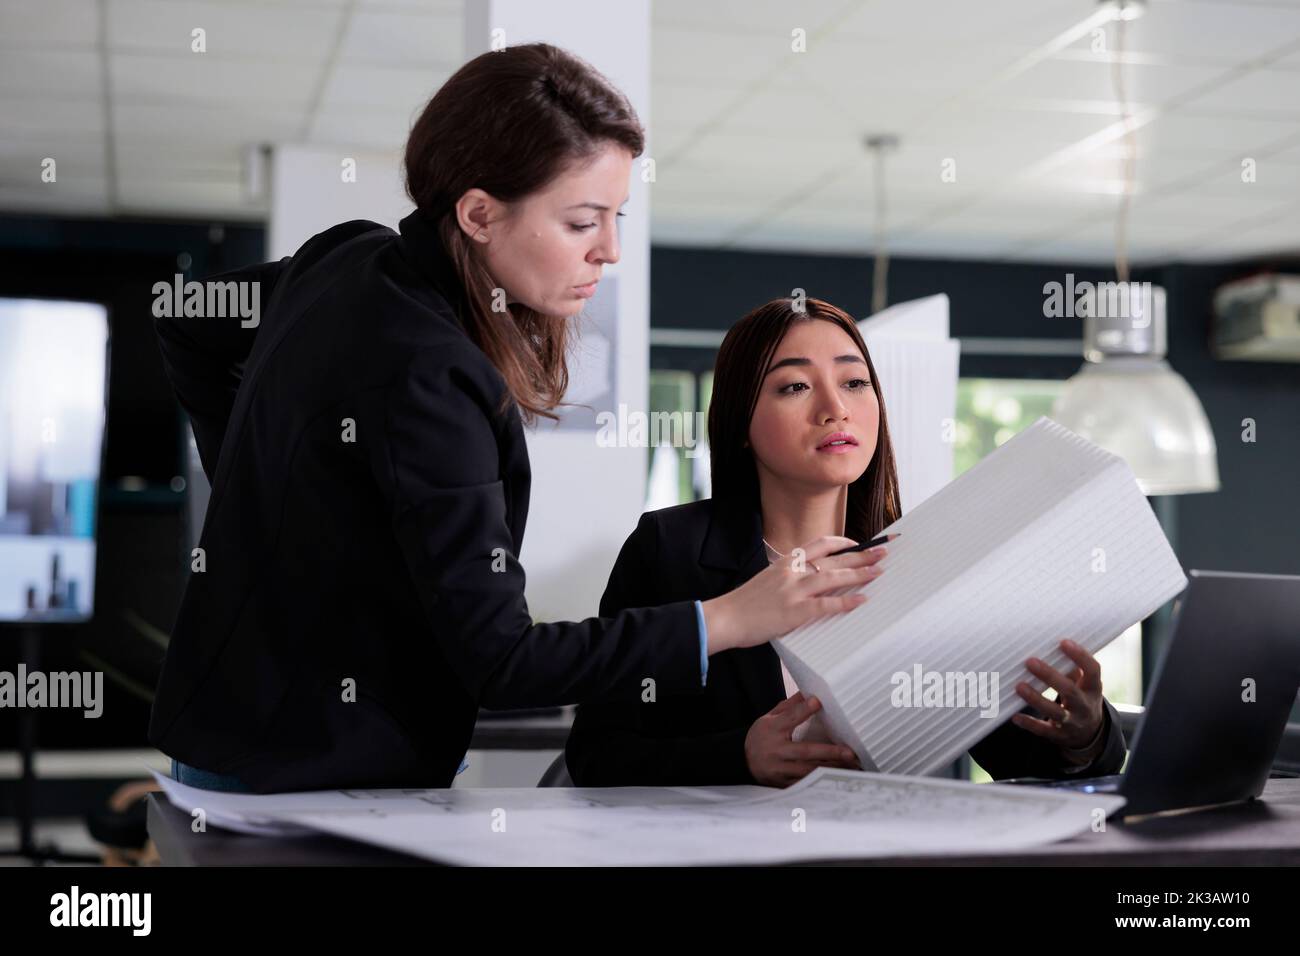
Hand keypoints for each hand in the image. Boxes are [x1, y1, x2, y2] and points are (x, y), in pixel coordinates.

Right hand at [701, 536, 886, 651]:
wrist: (725, 618)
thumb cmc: (745, 604)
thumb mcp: (767, 580)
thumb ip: (787, 576)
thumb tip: (807, 576)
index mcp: (785, 562)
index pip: (820, 544)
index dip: (843, 542)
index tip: (860, 543)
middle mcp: (792, 572)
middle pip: (834, 558)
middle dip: (861, 555)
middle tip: (882, 553)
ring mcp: (794, 591)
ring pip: (834, 577)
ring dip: (860, 573)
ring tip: (879, 572)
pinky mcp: (795, 612)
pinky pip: (827, 604)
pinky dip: (847, 601)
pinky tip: (862, 600)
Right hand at [745, 693, 859, 786]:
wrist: (742, 761)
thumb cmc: (761, 736)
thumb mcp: (769, 718)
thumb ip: (790, 707)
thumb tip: (809, 692)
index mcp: (771, 729)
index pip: (789, 718)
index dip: (803, 710)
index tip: (818, 702)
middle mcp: (776, 750)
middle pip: (805, 751)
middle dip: (829, 752)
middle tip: (849, 752)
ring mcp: (779, 769)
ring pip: (809, 771)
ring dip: (830, 768)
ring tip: (849, 765)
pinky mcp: (783, 783)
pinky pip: (804, 784)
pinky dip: (820, 781)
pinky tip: (835, 778)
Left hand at [1011, 639, 1105, 757]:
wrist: (1090, 734)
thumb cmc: (1080, 697)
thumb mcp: (1084, 683)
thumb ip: (1070, 667)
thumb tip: (1047, 642)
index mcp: (1092, 688)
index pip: (1092, 670)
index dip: (1080, 656)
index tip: (1063, 642)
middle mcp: (1085, 706)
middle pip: (1070, 691)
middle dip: (1050, 676)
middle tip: (1030, 662)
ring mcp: (1073, 722)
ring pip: (1055, 712)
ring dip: (1036, 699)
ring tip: (1019, 686)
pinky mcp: (1060, 736)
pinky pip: (1044, 731)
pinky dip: (1029, 724)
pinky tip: (1015, 716)